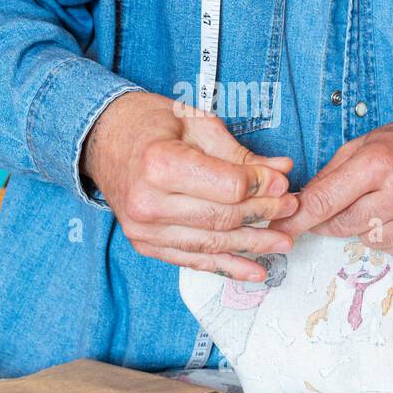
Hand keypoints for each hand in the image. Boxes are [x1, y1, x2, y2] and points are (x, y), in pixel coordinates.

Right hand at [81, 91, 298, 281]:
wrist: (102, 139)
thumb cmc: (148, 124)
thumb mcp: (197, 123)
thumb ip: (240, 153)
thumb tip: (281, 169)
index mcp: (160, 164)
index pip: (229, 187)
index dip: (263, 187)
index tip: (282, 181)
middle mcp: (148, 202)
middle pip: (222, 218)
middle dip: (264, 215)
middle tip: (290, 208)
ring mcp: (144, 229)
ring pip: (212, 244)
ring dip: (252, 245)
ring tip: (282, 242)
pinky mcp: (145, 244)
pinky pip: (192, 260)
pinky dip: (226, 266)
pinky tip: (253, 269)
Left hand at [285, 114, 392, 260]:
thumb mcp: (366, 144)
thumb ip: (330, 175)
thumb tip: (298, 205)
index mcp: (379, 164)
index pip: (325, 202)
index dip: (297, 218)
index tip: (280, 228)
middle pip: (344, 225)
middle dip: (337, 217)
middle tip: (355, 200)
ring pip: (370, 241)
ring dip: (371, 227)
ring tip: (391, 202)